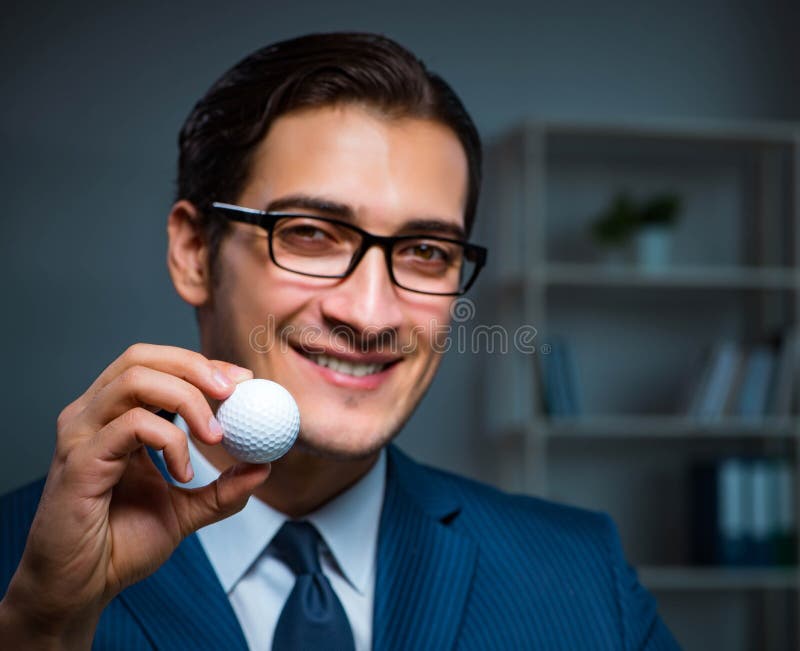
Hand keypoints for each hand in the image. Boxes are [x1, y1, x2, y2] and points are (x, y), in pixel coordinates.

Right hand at [0, 344, 270, 648]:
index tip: (244, 382)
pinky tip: (183, 473)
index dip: (202, 366)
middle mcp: (92, 415)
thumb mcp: (187, 511)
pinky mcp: (80, 459)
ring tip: (215, 435)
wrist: (82, 587)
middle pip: (141, 357)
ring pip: (136, 380)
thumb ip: (224, 488)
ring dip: (188, 398)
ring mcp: (81, 433)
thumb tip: (264, 466)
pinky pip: (132, 425)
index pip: (157, 366)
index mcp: (114, 417)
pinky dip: (171, 441)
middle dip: (195, 366)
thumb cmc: (120, 545)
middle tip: (234, 392)